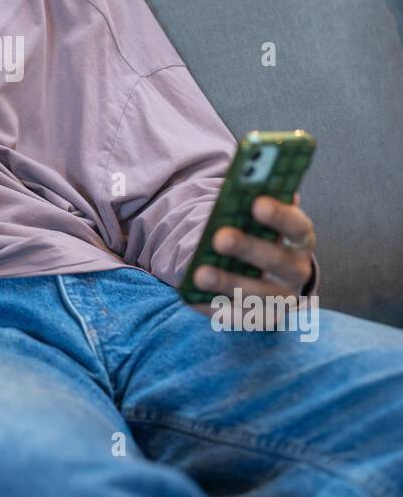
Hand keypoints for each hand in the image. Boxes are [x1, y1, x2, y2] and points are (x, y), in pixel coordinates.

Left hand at [191, 191, 316, 320]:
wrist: (272, 275)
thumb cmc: (261, 235)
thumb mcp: (263, 219)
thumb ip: (257, 201)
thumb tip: (247, 177)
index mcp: (301, 239)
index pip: (297, 226)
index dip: (280, 215)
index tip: (256, 203)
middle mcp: (298, 270)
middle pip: (277, 261)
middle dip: (247, 248)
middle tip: (219, 237)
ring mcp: (282, 298)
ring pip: (258, 294)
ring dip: (229, 283)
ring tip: (200, 274)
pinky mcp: (263, 319)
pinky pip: (239, 317)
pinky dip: (216, 308)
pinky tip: (193, 297)